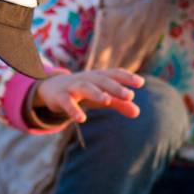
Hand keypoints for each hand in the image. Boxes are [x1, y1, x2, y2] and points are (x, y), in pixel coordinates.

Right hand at [30, 68, 145, 124]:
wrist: (53, 89)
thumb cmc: (84, 92)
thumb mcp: (102, 97)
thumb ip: (119, 104)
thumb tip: (137, 113)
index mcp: (99, 77)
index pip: (114, 74)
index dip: (127, 77)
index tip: (141, 83)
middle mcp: (87, 79)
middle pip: (102, 80)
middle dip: (115, 87)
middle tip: (129, 95)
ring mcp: (72, 86)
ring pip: (85, 87)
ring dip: (96, 93)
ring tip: (107, 100)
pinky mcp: (60, 97)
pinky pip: (66, 102)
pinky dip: (73, 109)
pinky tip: (81, 119)